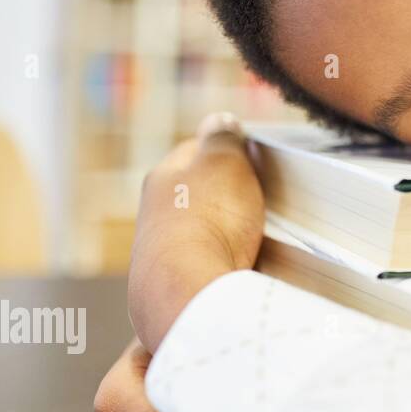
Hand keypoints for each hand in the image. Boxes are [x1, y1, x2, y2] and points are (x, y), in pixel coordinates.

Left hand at [128, 112, 264, 352]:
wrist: (190, 292)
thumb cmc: (210, 221)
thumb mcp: (225, 162)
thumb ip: (223, 138)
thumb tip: (219, 119)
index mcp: (164, 177)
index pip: (195, 152)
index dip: (226, 151)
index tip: (252, 160)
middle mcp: (153, 213)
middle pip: (197, 195)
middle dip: (225, 197)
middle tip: (257, 201)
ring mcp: (158, 253)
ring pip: (199, 233)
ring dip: (222, 234)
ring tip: (251, 240)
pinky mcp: (171, 288)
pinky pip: (203, 266)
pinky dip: (220, 264)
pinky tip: (238, 269)